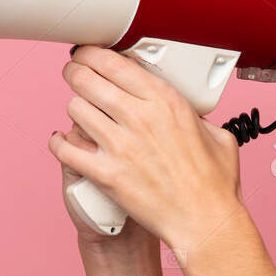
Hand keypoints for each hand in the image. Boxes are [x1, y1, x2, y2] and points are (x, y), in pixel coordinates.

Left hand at [48, 45, 244, 255]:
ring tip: (78, 112)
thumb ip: (196, 117)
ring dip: (74, 108)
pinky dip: (59, 143)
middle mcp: (139, 118)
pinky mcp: (106, 174)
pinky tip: (61, 141)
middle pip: (86, 79)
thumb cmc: (214, 184)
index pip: (113, 62)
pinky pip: (66, 149)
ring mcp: (120, 146)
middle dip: (76, 73)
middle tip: (74, 75)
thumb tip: (189, 113)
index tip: (87, 55)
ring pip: (75, 109)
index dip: (92, 54)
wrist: (205, 221)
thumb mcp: (216, 134)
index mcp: (165, 101)